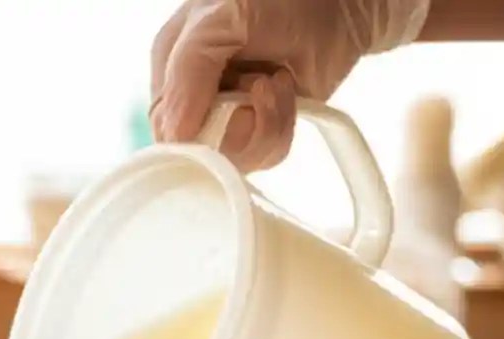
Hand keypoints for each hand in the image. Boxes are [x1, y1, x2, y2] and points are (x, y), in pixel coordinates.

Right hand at [150, 0, 430, 169]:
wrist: (338, 6)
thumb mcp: (217, 21)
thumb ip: (187, 72)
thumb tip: (176, 133)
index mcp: (170, 71)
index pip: (165, 128)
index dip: (194, 135)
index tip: (227, 112)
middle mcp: (195, 99)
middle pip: (201, 151)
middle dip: (238, 124)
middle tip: (259, 84)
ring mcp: (229, 117)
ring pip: (236, 159)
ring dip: (267, 122)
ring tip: (277, 81)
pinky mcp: (261, 129)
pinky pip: (265, 156)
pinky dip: (283, 127)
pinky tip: (287, 94)